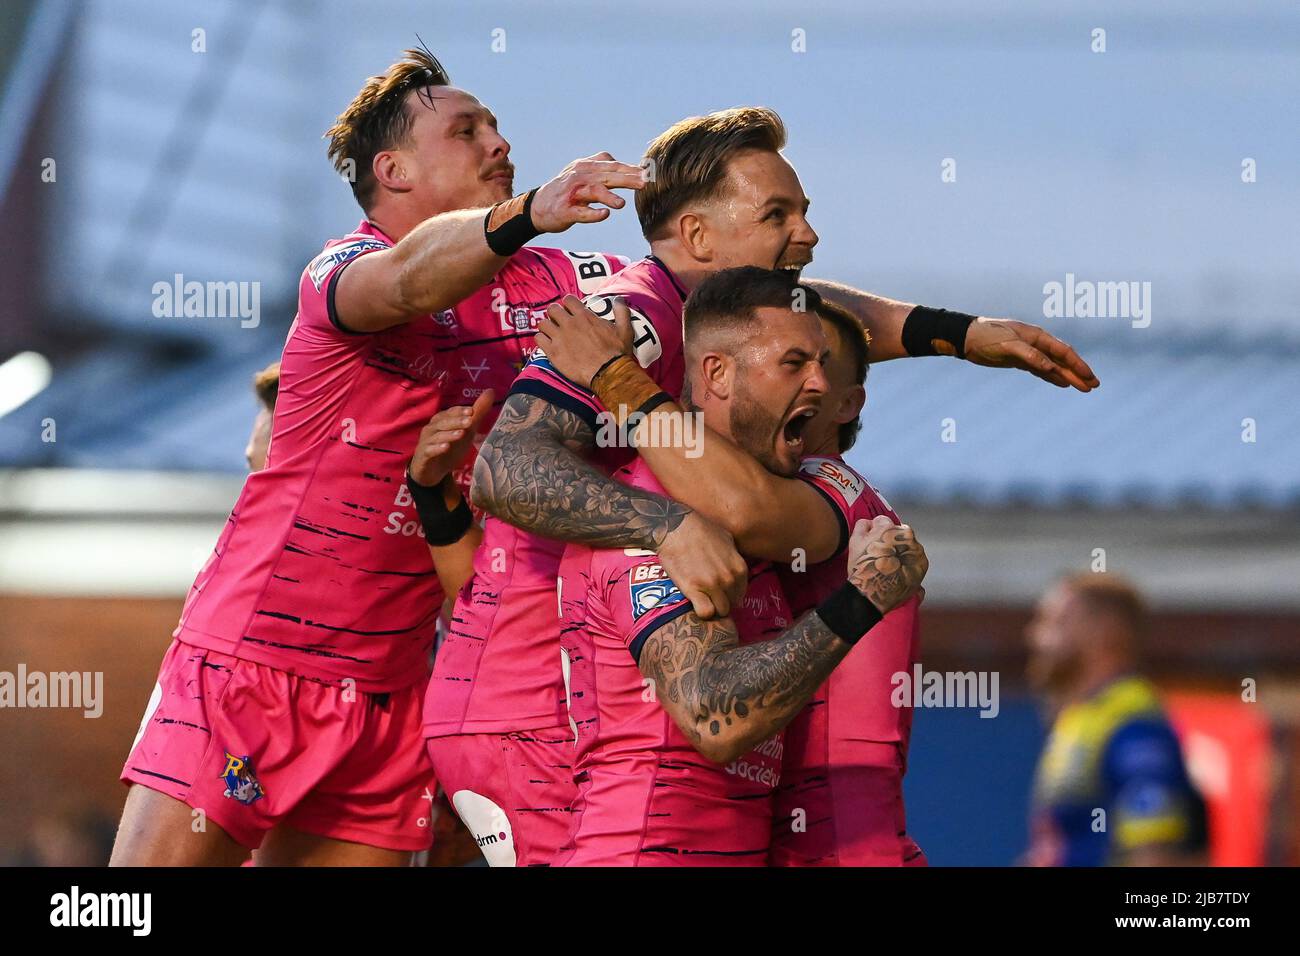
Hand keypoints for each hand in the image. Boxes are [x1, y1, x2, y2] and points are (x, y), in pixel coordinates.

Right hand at [409, 389, 494, 488]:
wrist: (433, 471)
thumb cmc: (450, 447)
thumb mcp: (467, 431)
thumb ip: (477, 413)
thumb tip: (490, 391)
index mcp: (441, 420)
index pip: (450, 412)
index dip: (460, 411)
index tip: (472, 411)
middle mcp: (431, 429)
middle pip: (443, 422)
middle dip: (456, 421)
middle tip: (470, 421)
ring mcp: (426, 442)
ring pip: (436, 436)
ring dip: (449, 434)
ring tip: (461, 434)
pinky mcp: (423, 456)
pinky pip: (429, 450)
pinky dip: (437, 448)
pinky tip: (446, 447)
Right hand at [530, 153, 646, 232]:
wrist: (537, 207)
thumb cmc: (564, 190)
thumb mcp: (579, 171)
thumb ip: (597, 164)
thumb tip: (616, 161)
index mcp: (585, 167)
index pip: (612, 166)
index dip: (631, 169)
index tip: (649, 173)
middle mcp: (579, 177)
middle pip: (607, 176)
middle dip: (627, 179)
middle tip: (645, 183)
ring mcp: (572, 194)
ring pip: (593, 192)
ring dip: (608, 197)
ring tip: (622, 204)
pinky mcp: (565, 211)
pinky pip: (581, 212)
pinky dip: (592, 214)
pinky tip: (604, 215)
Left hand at [535, 294, 633, 386]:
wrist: (609, 373)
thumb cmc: (617, 352)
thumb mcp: (624, 329)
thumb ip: (621, 311)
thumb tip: (619, 299)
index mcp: (584, 316)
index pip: (568, 300)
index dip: (568, 304)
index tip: (570, 311)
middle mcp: (570, 324)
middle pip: (552, 309)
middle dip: (555, 314)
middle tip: (558, 322)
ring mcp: (560, 338)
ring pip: (543, 323)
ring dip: (546, 327)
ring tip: (551, 333)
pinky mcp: (553, 352)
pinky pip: (538, 339)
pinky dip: (541, 340)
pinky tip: (547, 344)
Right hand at [656, 511, 748, 620]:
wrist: (675, 527)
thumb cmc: (699, 529)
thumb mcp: (727, 538)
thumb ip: (735, 557)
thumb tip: (736, 567)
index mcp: (739, 568)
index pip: (740, 594)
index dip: (729, 595)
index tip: (718, 592)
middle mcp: (729, 578)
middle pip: (731, 604)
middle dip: (720, 601)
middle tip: (707, 595)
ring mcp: (712, 585)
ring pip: (720, 611)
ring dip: (711, 607)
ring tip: (700, 598)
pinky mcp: (694, 590)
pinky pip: (705, 612)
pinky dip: (701, 611)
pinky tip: (694, 601)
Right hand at [846, 515, 927, 613]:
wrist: (874, 595)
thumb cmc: (862, 568)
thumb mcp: (854, 541)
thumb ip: (863, 525)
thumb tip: (871, 523)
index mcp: (889, 527)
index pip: (883, 522)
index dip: (876, 533)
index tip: (873, 544)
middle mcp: (907, 536)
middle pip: (898, 533)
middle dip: (891, 541)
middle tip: (881, 557)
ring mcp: (917, 550)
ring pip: (908, 546)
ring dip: (902, 552)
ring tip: (890, 567)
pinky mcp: (923, 565)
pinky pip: (916, 559)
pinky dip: (909, 563)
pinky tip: (899, 572)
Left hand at [964, 318, 1099, 391]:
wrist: (967, 338)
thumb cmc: (987, 337)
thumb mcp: (1009, 346)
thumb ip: (1031, 356)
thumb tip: (1051, 368)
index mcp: (1037, 336)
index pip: (1063, 352)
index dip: (1078, 365)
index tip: (1090, 377)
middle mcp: (1036, 343)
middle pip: (1062, 360)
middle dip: (1079, 373)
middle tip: (1094, 386)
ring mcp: (1028, 352)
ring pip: (1053, 366)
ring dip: (1068, 376)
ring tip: (1084, 388)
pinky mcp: (1019, 360)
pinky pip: (1041, 369)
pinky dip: (1052, 376)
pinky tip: (1062, 383)